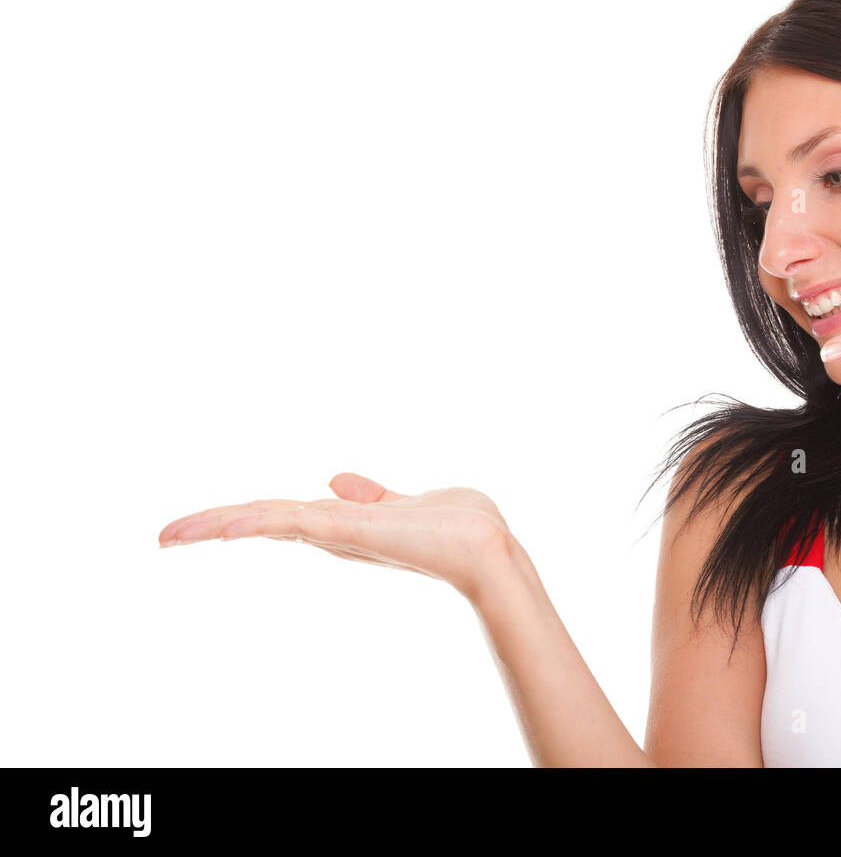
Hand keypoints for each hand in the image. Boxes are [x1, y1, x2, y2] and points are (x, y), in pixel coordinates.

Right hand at [157, 472, 513, 598]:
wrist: (486, 550)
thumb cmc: (459, 527)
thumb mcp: (406, 503)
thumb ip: (372, 496)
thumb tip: (335, 479)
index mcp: (344, 524)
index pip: (281, 517)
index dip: (241, 518)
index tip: (203, 526)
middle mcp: (334, 532)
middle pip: (263, 521)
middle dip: (214, 526)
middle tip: (164, 535)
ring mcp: (337, 534)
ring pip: (266, 522)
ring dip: (218, 525)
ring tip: (170, 533)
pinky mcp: (346, 531)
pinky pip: (289, 521)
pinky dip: (253, 522)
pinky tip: (219, 527)